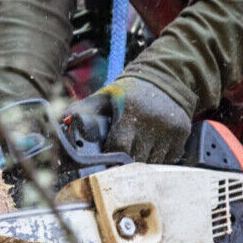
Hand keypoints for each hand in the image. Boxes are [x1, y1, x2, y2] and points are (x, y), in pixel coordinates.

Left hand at [66, 77, 191, 163]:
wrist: (164, 77)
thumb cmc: (128, 92)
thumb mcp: (105, 96)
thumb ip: (83, 109)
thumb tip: (60, 121)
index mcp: (130, 110)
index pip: (119, 147)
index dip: (110, 158)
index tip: (105, 161)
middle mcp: (152, 120)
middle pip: (136, 159)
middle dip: (125, 164)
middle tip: (117, 164)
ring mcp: (169, 128)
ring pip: (153, 163)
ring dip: (141, 164)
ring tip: (133, 156)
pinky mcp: (182, 134)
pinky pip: (168, 159)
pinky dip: (158, 160)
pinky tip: (150, 151)